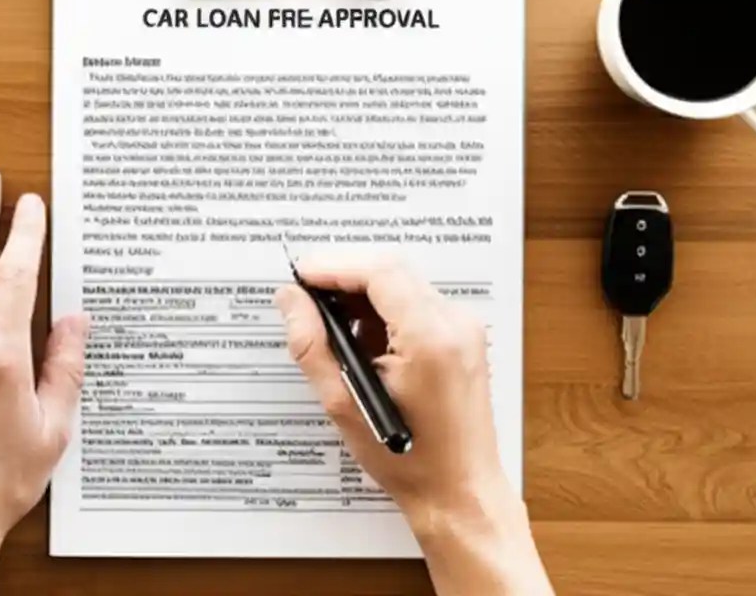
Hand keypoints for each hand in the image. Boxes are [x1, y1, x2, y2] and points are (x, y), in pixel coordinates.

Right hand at [274, 252, 508, 520]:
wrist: (459, 491)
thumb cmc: (411, 460)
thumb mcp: (344, 404)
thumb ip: (312, 345)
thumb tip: (291, 302)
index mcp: (430, 338)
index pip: (378, 272)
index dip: (333, 265)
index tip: (301, 275)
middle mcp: (454, 324)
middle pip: (391, 270)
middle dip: (344, 276)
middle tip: (306, 299)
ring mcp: (464, 328)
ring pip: (403, 283)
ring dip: (363, 294)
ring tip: (331, 327)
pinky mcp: (463, 337)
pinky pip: (417, 302)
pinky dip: (384, 309)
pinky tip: (362, 339)